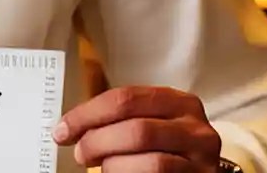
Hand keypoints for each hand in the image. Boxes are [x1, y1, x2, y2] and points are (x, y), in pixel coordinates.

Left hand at [53, 86, 221, 170]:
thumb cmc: (164, 147)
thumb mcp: (149, 122)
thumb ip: (119, 119)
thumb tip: (69, 127)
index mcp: (178, 102)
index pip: (126, 99)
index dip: (88, 114)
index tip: (63, 129)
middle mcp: (196, 129)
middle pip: (136, 130)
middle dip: (98, 142)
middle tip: (79, 152)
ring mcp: (203, 160)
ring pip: (151, 162)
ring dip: (114, 166)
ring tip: (101, 168)